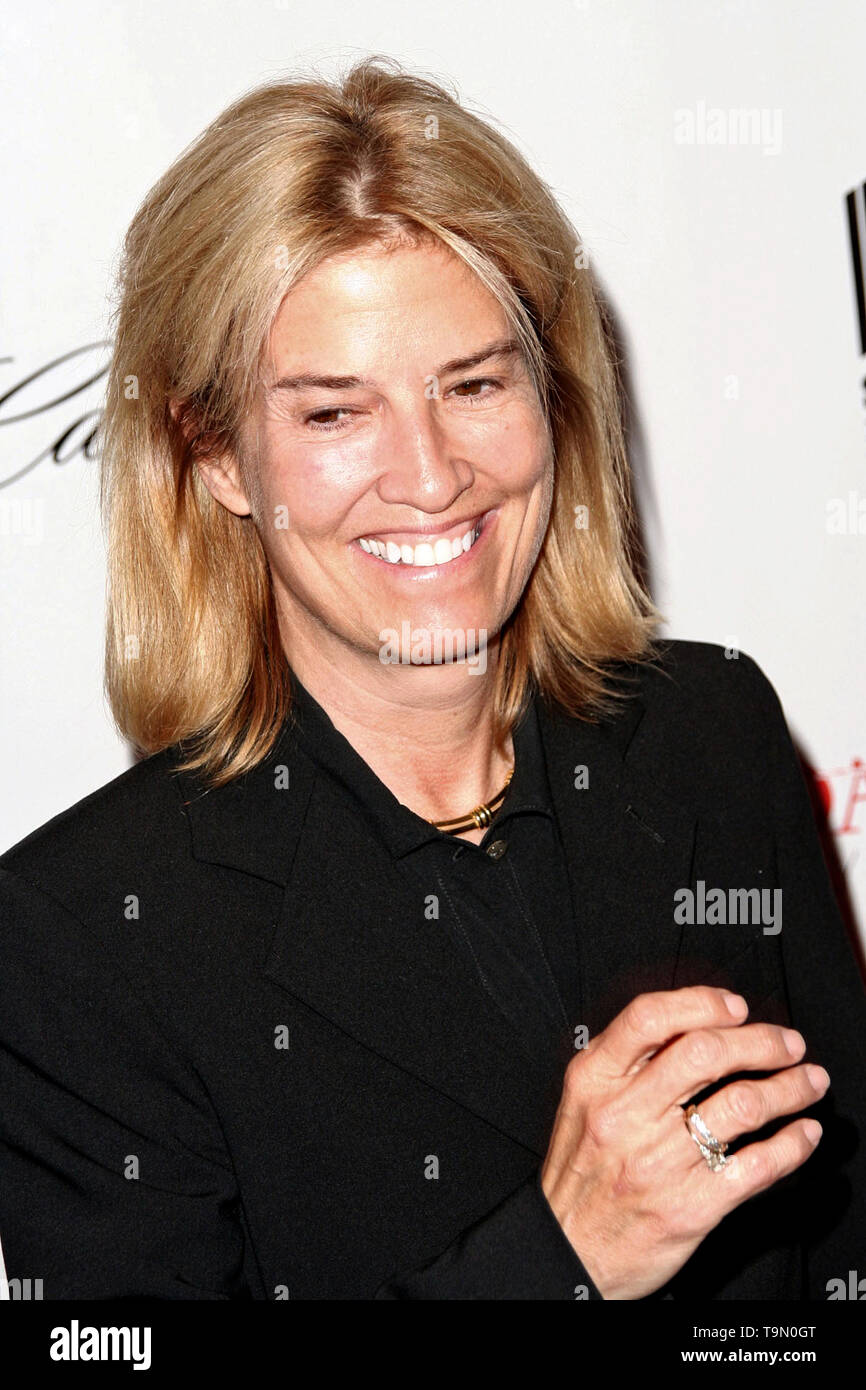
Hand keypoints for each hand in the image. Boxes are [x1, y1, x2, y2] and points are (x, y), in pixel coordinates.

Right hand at [540, 985, 827, 1298]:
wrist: (568, 1249)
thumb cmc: (581, 1172)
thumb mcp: (584, 1102)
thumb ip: (629, 1061)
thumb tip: (698, 1024)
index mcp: (594, 1080)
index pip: (650, 1018)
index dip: (701, 1002)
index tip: (736, 1006)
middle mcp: (624, 1116)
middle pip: (705, 1054)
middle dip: (761, 1042)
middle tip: (788, 1043)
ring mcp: (658, 1162)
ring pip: (741, 1105)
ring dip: (789, 1088)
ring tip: (808, 1082)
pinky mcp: (690, 1206)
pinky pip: (757, 1165)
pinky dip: (792, 1145)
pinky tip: (803, 1134)